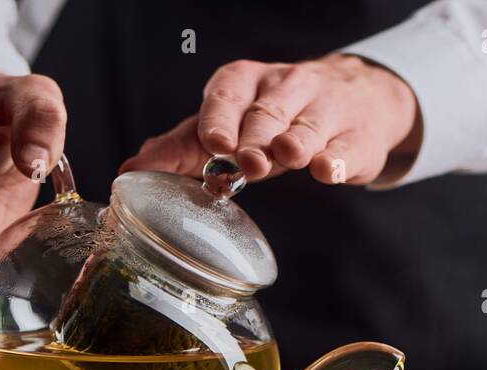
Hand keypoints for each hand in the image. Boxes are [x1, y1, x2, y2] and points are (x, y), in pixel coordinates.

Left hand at [120, 54, 419, 185]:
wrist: (354, 101)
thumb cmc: (276, 119)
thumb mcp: (228, 125)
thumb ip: (181, 148)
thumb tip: (129, 170)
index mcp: (246, 82)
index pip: (228, 94)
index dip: (221, 117)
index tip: (215, 142)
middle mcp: (287, 88)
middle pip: (267, 114)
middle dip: (257, 138)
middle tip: (248, 162)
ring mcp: (326, 111)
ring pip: (307, 128)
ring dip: (296, 143)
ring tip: (288, 156)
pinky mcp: (356, 140)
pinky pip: (346, 150)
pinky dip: (337, 160)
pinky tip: (327, 170)